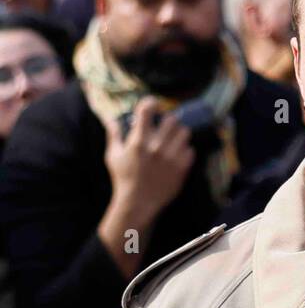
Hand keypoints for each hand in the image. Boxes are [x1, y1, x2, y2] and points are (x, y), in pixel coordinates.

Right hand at [104, 97, 195, 226]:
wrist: (138, 203)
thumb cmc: (123, 179)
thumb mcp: (113, 156)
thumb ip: (113, 135)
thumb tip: (110, 118)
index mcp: (138, 140)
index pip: (148, 109)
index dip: (152, 103)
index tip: (153, 106)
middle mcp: (156, 146)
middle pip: (172, 119)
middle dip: (169, 120)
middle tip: (166, 127)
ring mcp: (171, 157)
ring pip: (184, 132)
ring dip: (179, 134)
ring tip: (174, 139)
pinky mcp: (181, 169)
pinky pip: (190, 150)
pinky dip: (185, 150)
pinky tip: (178, 154)